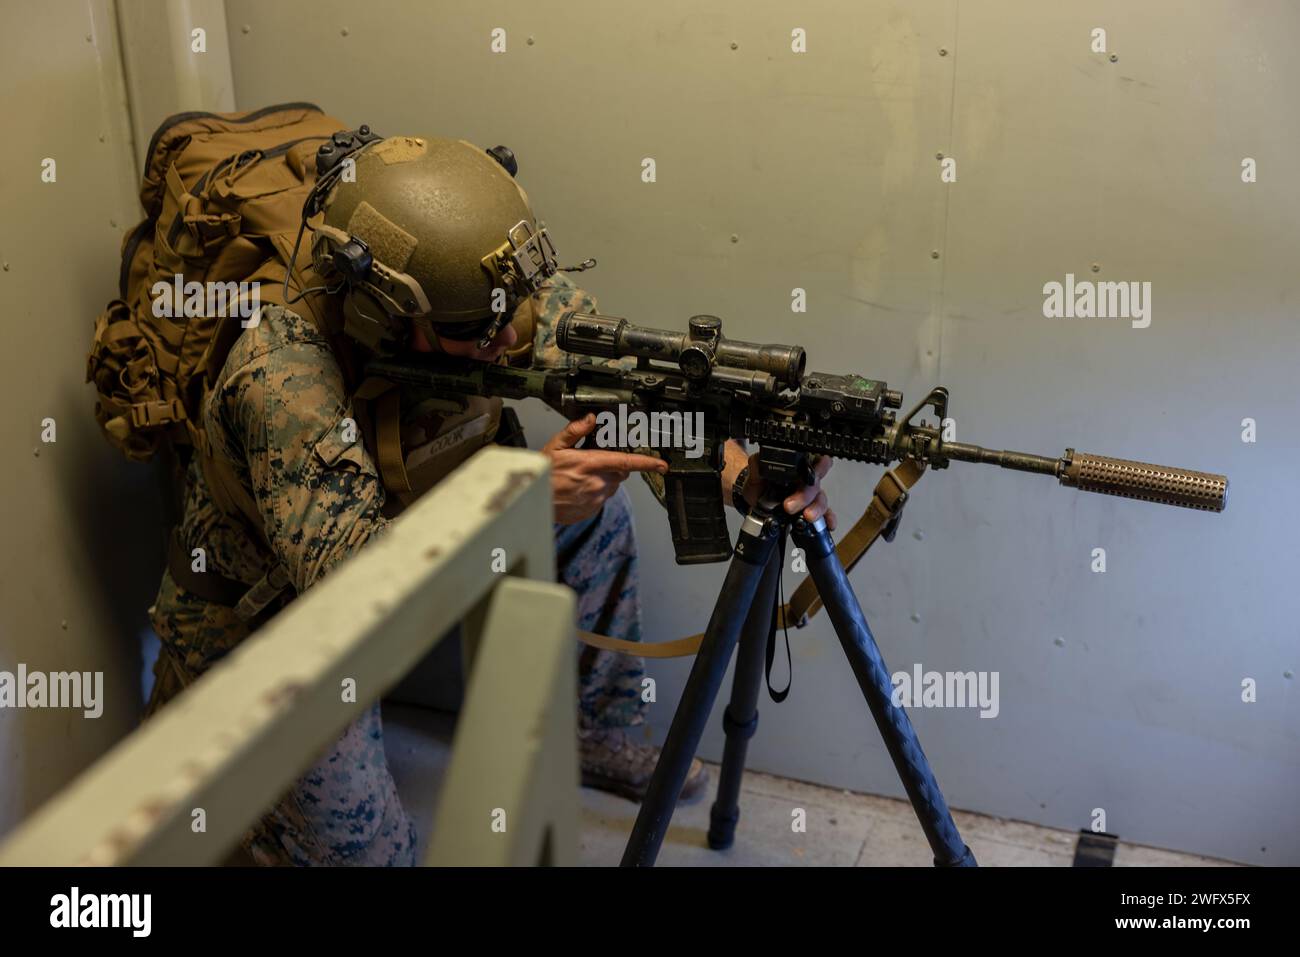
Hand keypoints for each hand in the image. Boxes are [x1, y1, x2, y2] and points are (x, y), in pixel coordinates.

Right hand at [542, 414, 668, 524]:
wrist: (533, 502)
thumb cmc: (542, 474)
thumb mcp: (554, 446)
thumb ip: (574, 431)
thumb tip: (591, 419)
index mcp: (590, 464)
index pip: (626, 462)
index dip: (647, 462)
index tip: (661, 464)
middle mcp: (596, 483)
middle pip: (620, 473)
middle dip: (613, 467)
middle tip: (592, 464)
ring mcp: (595, 499)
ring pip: (611, 486)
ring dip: (603, 480)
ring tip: (581, 478)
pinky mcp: (591, 510)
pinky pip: (601, 499)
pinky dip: (594, 493)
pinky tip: (577, 489)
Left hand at [722, 440, 836, 530]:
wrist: (755, 501)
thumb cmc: (760, 483)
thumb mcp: (755, 473)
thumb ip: (756, 465)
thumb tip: (756, 460)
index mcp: (797, 468)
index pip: (814, 462)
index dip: (819, 466)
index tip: (813, 473)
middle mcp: (806, 481)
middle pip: (815, 485)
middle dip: (806, 495)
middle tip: (789, 505)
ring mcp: (810, 497)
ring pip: (820, 500)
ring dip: (816, 509)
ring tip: (807, 516)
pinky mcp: (810, 511)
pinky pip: (825, 514)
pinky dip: (828, 519)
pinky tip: (830, 524)